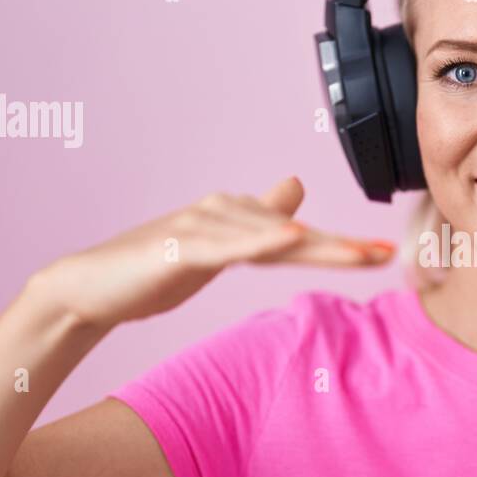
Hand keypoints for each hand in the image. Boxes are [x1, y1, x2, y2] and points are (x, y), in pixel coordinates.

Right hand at [25, 176, 393, 328]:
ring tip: (361, 256)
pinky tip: (292, 238)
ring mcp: (201, 226)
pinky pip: (229, 245)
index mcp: (236, 216)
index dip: (339, 245)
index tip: (383, 253)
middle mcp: (224, 212)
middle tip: (386, 254)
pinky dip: (261, 241)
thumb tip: (295, 188)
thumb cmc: (154, 270)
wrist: (89, 288)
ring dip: (318, 247)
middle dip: (342, 247)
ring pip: (271, 239)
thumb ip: (256, 223)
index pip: (297, 234)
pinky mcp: (180, 247)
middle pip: (294, 235)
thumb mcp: (217, 247)